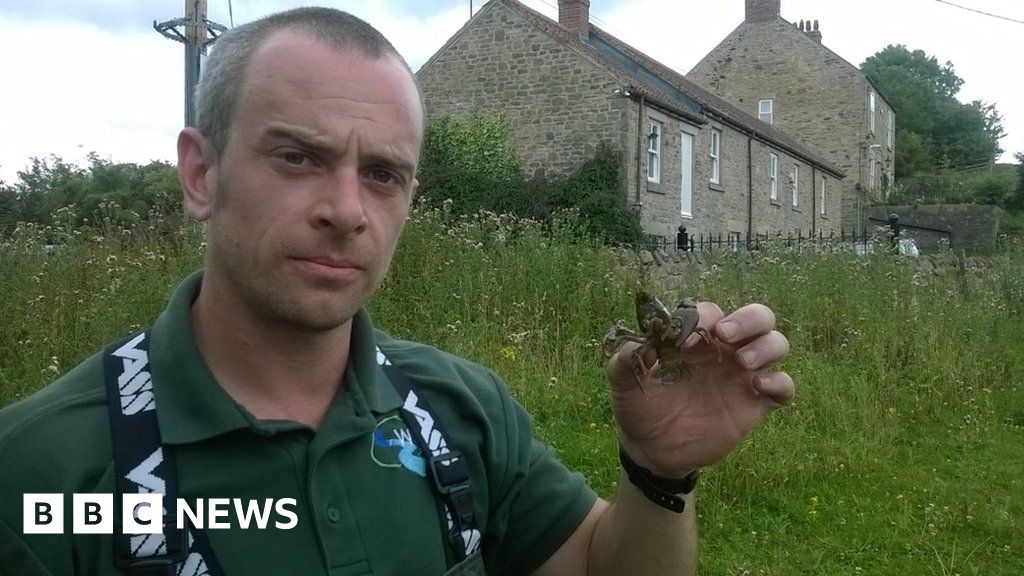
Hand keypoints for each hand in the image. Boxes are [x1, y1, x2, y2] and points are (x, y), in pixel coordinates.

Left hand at [606, 302, 793, 476]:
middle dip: (749, 319)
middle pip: (758, 317)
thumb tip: (643, 342)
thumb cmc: (639, 407)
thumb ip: (626, 359)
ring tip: (742, 362)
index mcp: (694, 339)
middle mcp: (723, 351)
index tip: (689, 333)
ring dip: (766, 346)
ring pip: (776, 344)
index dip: (703, 316)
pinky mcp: (755, 404)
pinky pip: (784, 387)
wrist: (652, 450)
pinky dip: (781, 383)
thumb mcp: (622, 382)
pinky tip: (758, 388)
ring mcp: (742, 376)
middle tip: (725, 335)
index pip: (710, 312)